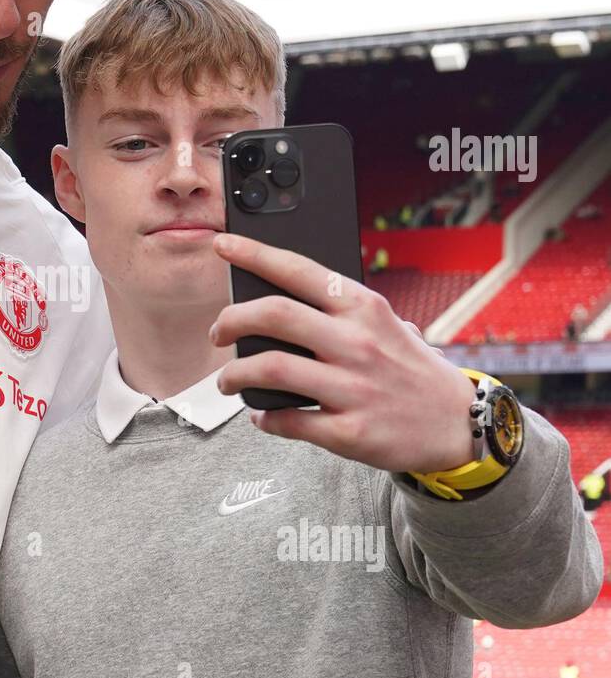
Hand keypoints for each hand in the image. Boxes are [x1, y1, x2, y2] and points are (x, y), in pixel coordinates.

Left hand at [208, 232, 478, 473]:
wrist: (458, 424)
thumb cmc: (411, 369)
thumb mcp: (386, 324)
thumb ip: (339, 312)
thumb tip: (278, 303)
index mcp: (363, 308)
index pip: (299, 270)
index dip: (254, 254)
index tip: (223, 245)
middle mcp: (356, 343)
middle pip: (273, 316)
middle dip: (231, 320)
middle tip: (218, 333)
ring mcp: (353, 388)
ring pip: (270, 369)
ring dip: (234, 374)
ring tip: (228, 380)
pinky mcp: (349, 432)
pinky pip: (287, 421)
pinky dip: (263, 418)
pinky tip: (261, 415)